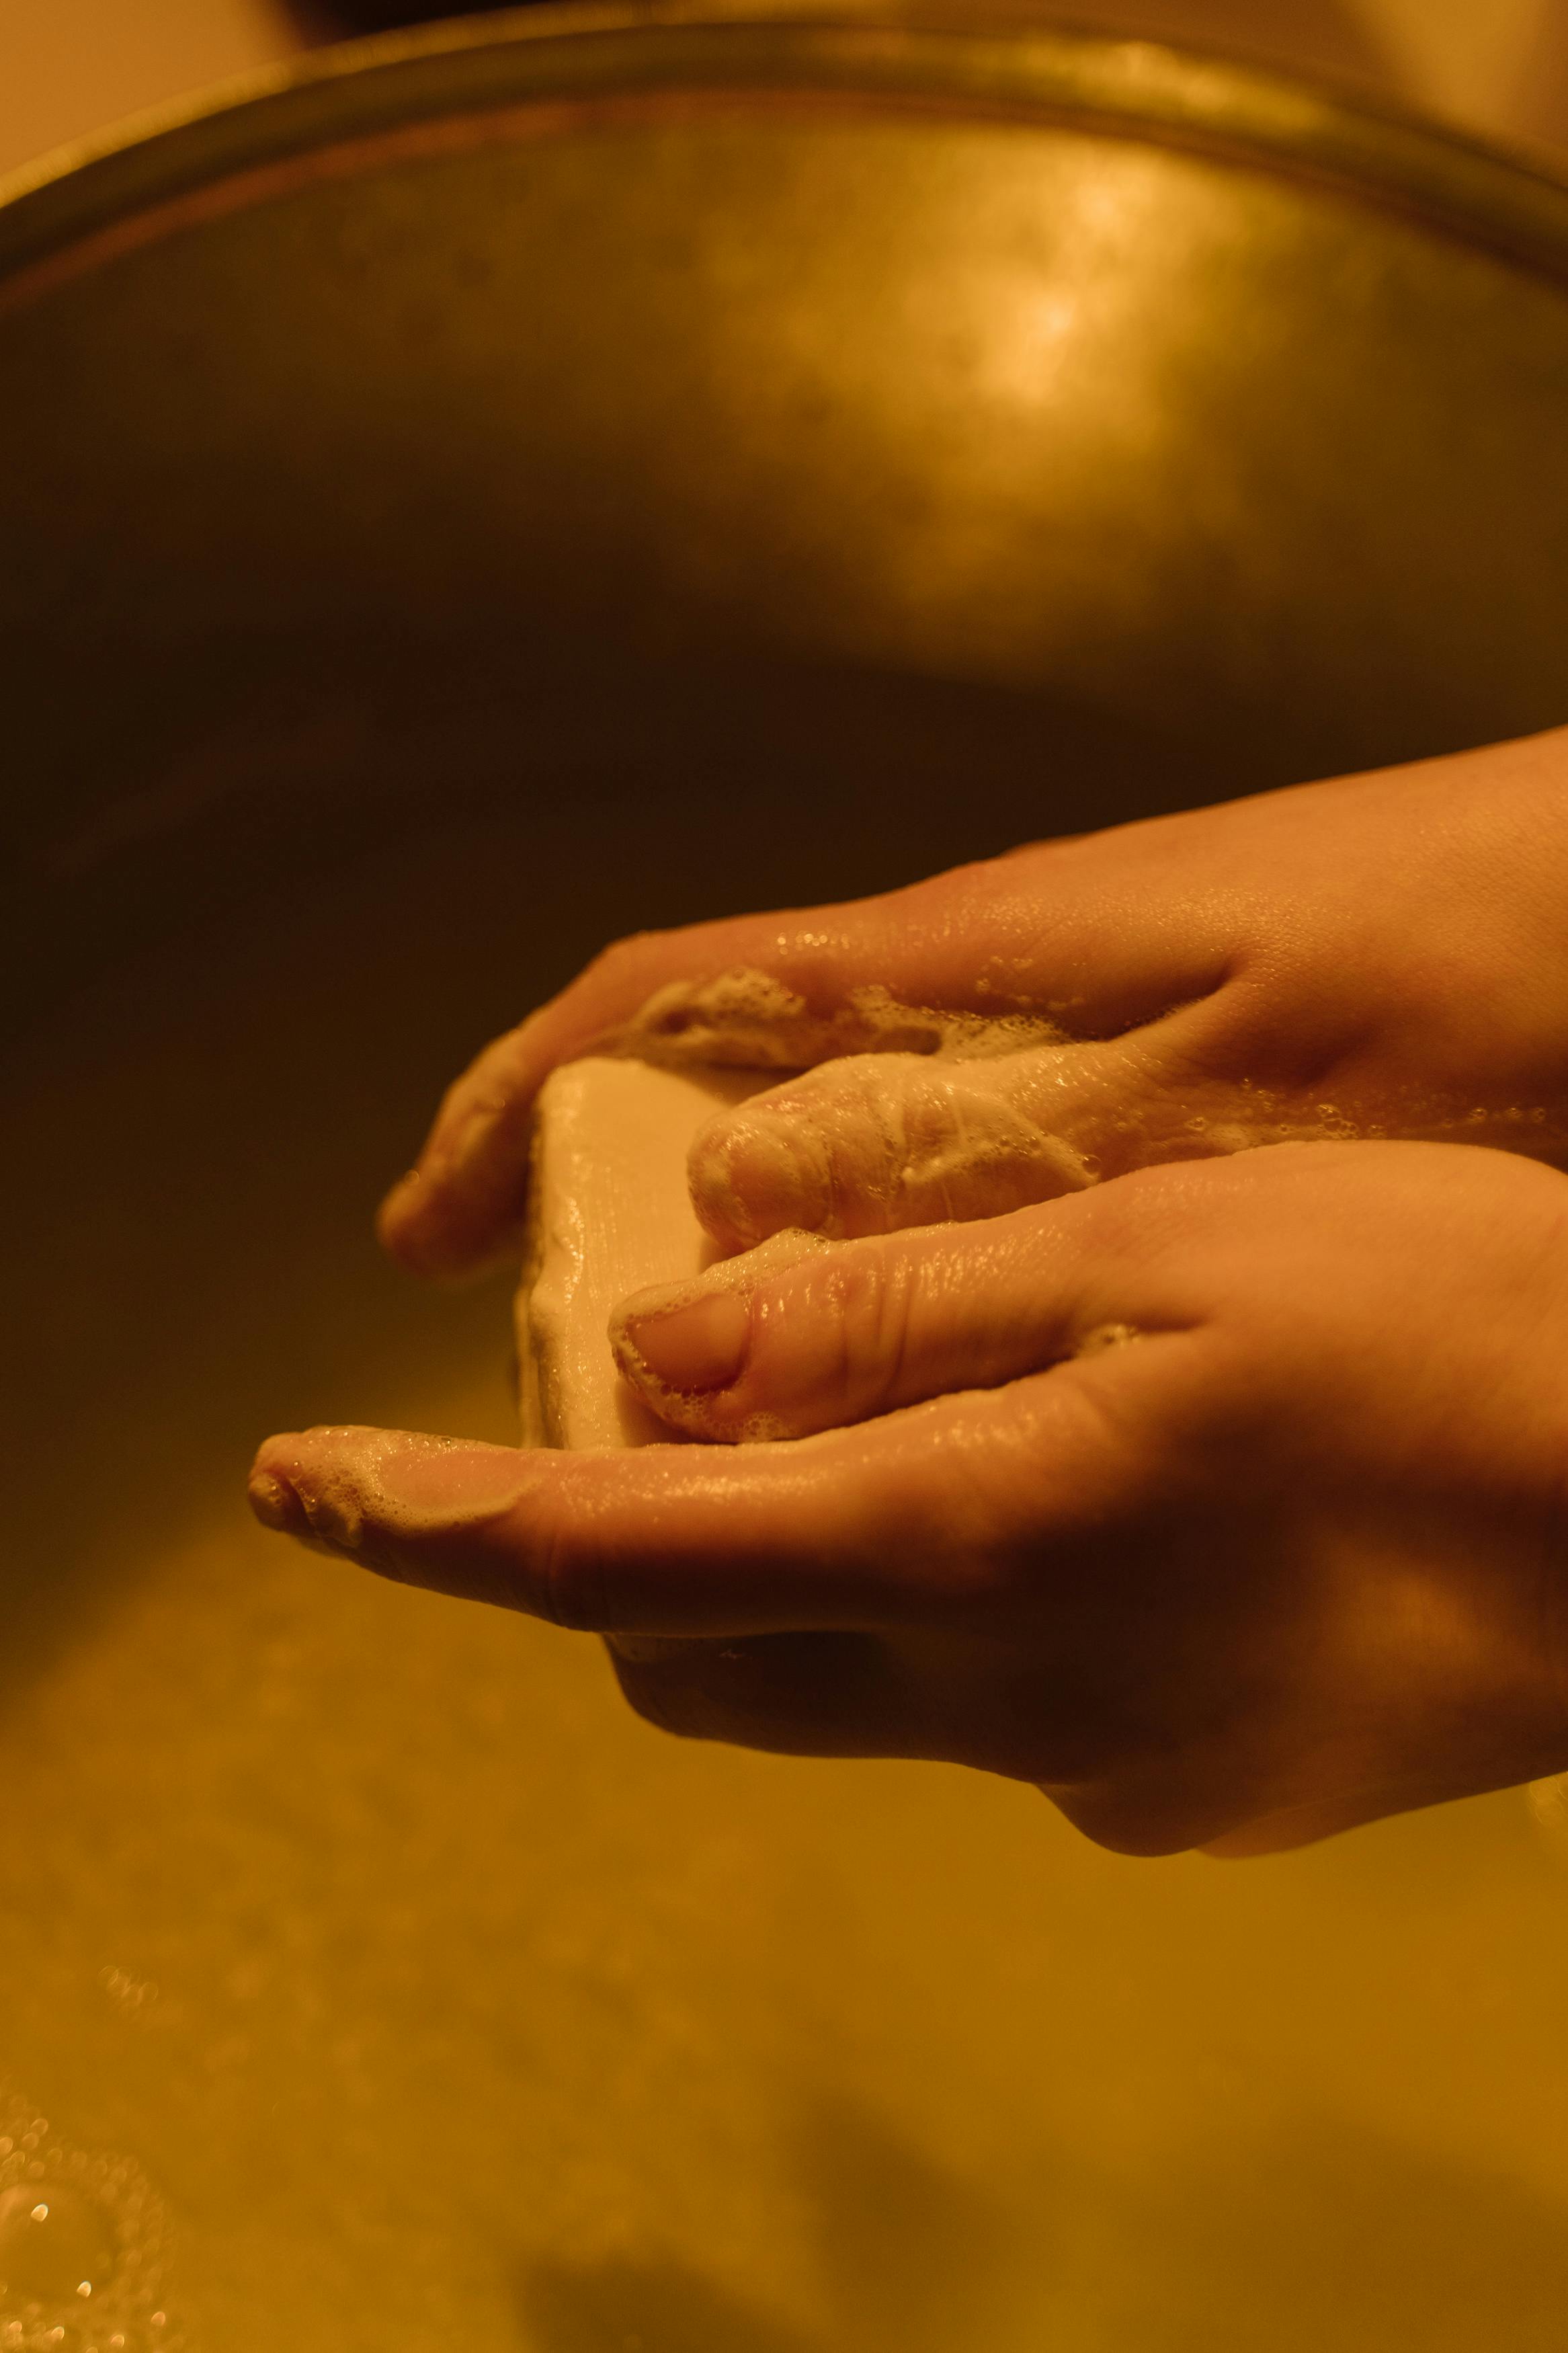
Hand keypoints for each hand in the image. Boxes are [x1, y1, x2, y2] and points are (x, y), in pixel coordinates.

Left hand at [253, 1142, 1567, 1855]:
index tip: (288, 1481)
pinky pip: (996, 1709)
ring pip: (844, 1682)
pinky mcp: (1189, 1797)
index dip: (419, 1519)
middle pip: (699, 1649)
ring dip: (800, 1565)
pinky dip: (961, 1604)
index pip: (601, 1558)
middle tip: (675, 1391)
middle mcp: (1004, 1696)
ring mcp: (1102, 1769)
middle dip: (627, 1540)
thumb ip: (886, 1320)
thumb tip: (661, 1356)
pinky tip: (1098, 1496)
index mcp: (968, 1539)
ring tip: (903, 1412)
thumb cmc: (1447, 1324)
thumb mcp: (1158, 1247)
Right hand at [377, 727, 1567, 1275]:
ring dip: (736, 1263)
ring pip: (831, 1143)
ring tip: (698, 1420)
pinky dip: (869, 1276)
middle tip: (559, 1378)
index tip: (424, 1237)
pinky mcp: (1148, 1081)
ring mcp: (1063, 1032)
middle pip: (720, 1078)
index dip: (516, 1109)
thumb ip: (982, 1153)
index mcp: (966, 962)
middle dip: (605, 1209)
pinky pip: (943, 1183)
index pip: (663, 1004)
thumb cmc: (1472, 980)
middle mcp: (988, 987)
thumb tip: (724, 1215)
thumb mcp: (1221, 1092)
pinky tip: (898, 1378)